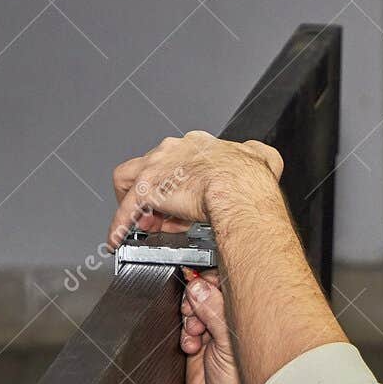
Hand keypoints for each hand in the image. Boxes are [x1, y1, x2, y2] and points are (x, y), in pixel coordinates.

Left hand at [109, 131, 282, 247]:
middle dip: (156, 196)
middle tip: (164, 218)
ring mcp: (158, 167)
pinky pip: (125, 208)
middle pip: (151, 170)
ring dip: (134, 204)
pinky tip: (118, 239)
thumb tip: (264, 160)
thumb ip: (257, 156)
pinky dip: (120, 224)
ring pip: (130, 181)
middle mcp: (174, 150)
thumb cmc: (250, 178)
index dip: (178, 185)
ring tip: (145, 226)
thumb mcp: (262, 157)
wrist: (240, 189)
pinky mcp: (147, 189)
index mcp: (198, 145)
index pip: (177, 162)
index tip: (183, 202)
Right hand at [179, 269, 260, 383]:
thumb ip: (213, 313)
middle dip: (196, 301)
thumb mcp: (229, 343)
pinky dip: (185, 336)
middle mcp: (231, 324)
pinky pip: (186, 330)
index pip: (227, 285)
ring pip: (194, 312)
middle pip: (206, 295)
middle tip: (196, 314)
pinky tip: (192, 347)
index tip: (200, 283)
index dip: (210, 282)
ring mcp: (215, 336)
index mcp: (247, 317)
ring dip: (190, 320)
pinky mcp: (199, 348)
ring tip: (196, 335)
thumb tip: (199, 287)